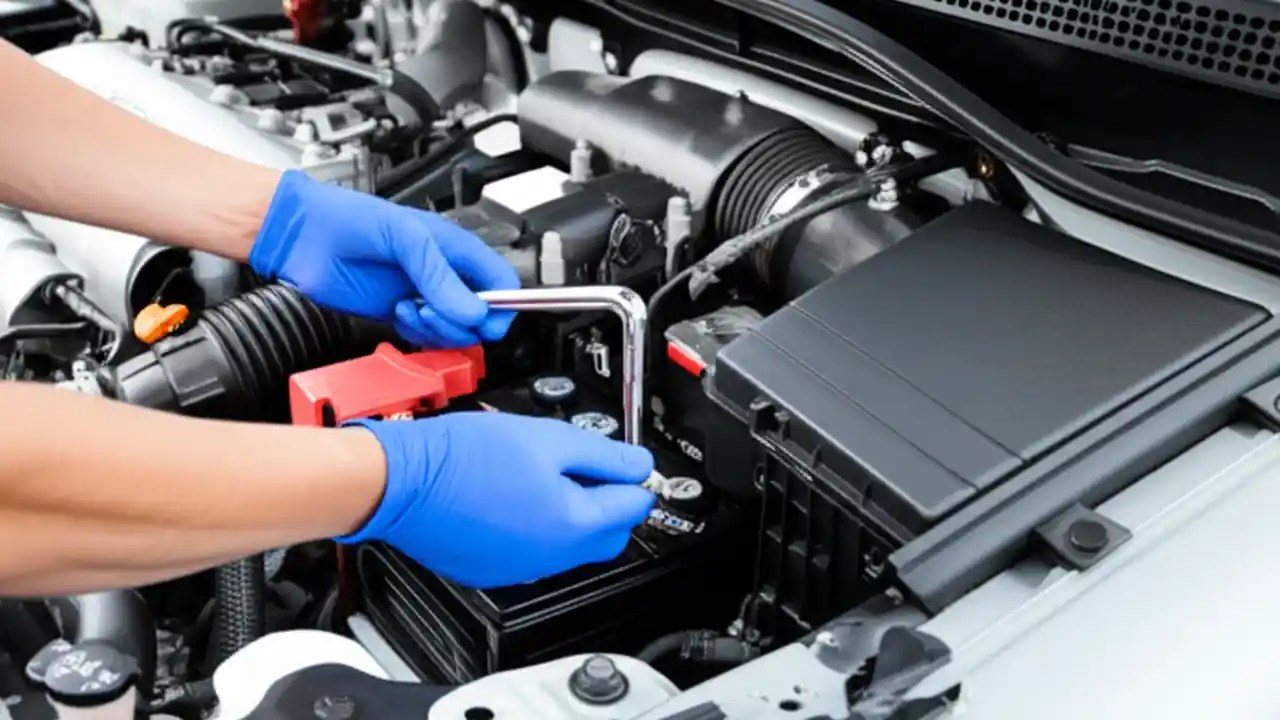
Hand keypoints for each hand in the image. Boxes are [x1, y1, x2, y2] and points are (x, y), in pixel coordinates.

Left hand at [248, 170, 519, 346]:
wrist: (304, 237)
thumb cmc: (349, 220)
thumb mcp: (404, 238)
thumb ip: (439, 275)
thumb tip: (472, 313)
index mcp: (455, 249)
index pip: (501, 283)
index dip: (502, 305)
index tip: (483, 318)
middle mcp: (444, 274)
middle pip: (482, 315)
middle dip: (463, 322)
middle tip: (433, 310)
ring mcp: (425, 296)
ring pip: (457, 332)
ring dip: (437, 329)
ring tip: (410, 308)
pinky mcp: (403, 314)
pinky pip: (428, 338)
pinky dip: (418, 334)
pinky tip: (399, 314)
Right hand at [339, 412, 656, 587]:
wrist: (403, 480)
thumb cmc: (464, 456)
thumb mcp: (547, 438)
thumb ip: (602, 455)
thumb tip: (638, 465)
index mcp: (572, 525)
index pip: (633, 508)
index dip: (634, 479)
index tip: (626, 462)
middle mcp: (551, 558)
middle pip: (608, 535)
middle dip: (609, 503)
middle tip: (589, 467)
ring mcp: (521, 569)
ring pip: (569, 545)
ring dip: (571, 514)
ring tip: (542, 475)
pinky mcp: (493, 570)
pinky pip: (533, 553)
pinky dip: (536, 528)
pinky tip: (514, 496)